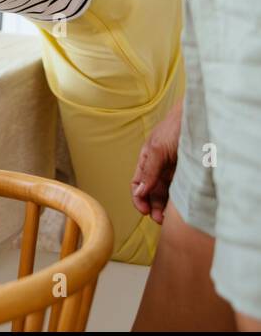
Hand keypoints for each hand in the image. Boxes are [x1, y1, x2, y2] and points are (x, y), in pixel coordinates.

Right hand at [131, 99, 181, 224]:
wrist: (198, 117)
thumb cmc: (174, 128)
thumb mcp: (157, 150)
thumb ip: (148, 171)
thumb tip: (139, 191)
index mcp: (147, 159)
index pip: (137, 183)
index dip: (138, 198)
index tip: (144, 211)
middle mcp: (159, 166)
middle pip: (151, 191)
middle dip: (153, 206)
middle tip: (159, 219)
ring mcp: (174, 169)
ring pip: (166, 192)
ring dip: (165, 205)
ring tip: (168, 217)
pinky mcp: (188, 171)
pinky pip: (180, 188)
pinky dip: (177, 198)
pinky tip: (179, 206)